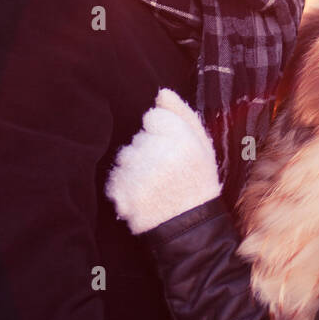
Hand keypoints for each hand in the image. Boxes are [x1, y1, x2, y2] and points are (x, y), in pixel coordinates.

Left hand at [106, 88, 221, 233]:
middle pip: (138, 136)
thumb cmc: (196, 181)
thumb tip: (162, 93)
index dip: (162, 132)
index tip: (174, 150)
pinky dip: (126, 184)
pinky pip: (116, 176)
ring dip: (136, 166)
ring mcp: (141, 176)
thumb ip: (183, 115)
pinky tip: (144, 194)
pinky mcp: (124, 193)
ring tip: (155, 183)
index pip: (153, 117)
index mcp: (184, 142)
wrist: (188, 226)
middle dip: (149, 150)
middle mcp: (162, 156)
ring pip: (125, 155)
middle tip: (167, 171)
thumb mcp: (202, 146)